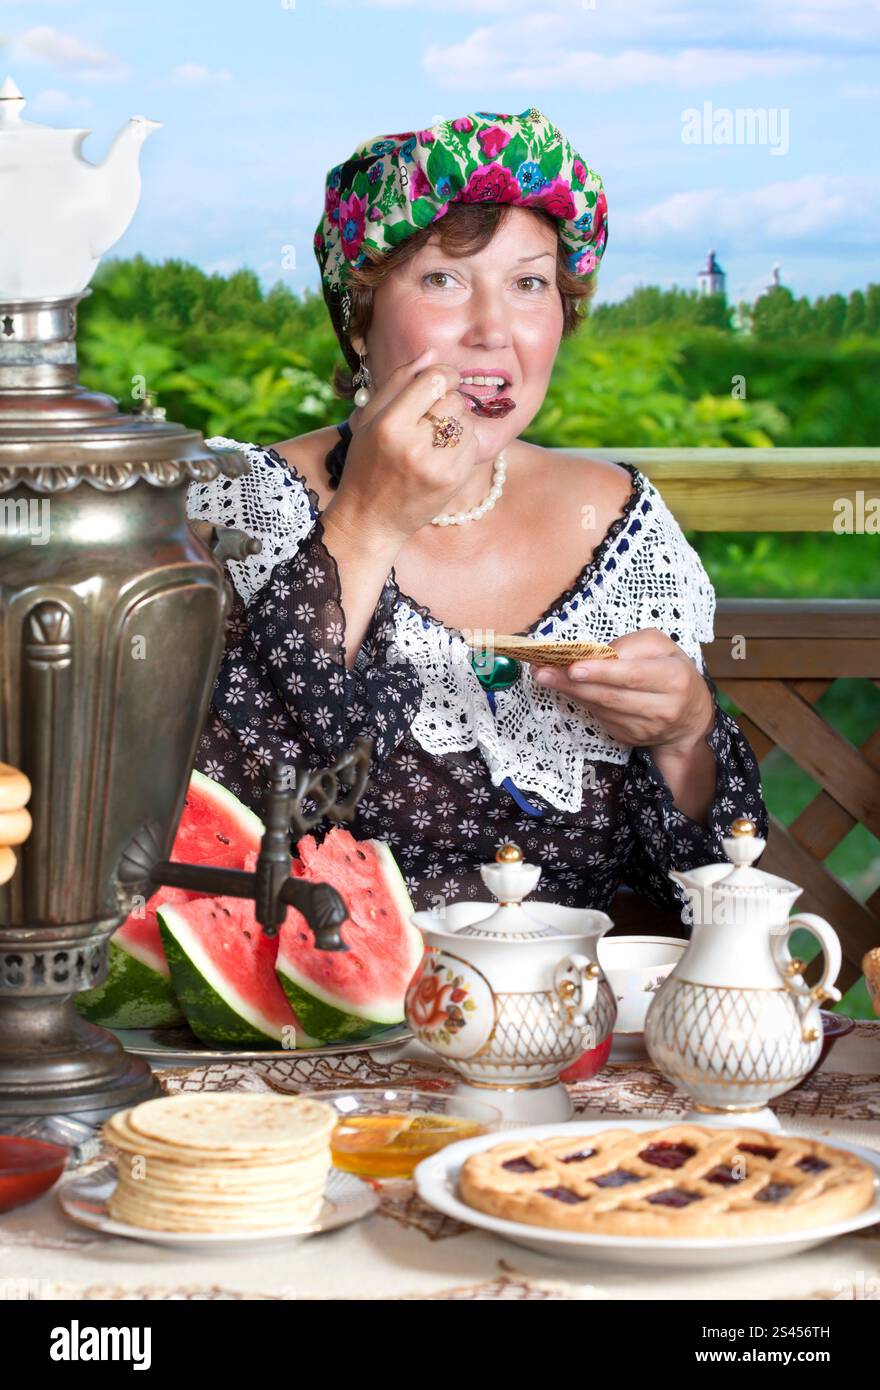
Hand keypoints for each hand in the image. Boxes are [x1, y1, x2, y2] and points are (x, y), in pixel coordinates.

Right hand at [323, 347, 479, 545]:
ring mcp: (436, 466)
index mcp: (388, 425)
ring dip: (456, 424)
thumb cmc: (367, 464)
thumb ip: (398, 382)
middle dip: (447, 402)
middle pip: (453, 400)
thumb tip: (432, 353)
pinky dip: (462, 444)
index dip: (444, 373)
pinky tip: (442, 455)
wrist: (370, 519)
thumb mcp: (370, 419)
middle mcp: (413, 445)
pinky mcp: (452, 481)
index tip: (443, 378)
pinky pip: (473, 445)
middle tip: (430, 417)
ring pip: (466, 422)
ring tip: (434, 438)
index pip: (433, 380)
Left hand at [533, 628, 714, 752]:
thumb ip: (633, 644)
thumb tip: (597, 654)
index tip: (574, 667)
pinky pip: (601, 718)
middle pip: (611, 696)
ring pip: (602, 709)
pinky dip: (583, 702)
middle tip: (543, 671)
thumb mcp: (663, 648)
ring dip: (571, 692)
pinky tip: (569, 689)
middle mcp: (662, 707)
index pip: (632, 676)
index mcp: (674, 678)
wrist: (689, 718)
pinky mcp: (630, 738)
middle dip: (574, 683)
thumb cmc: (672, 671)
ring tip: (545, 676)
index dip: (602, 673)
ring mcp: (645, 728)